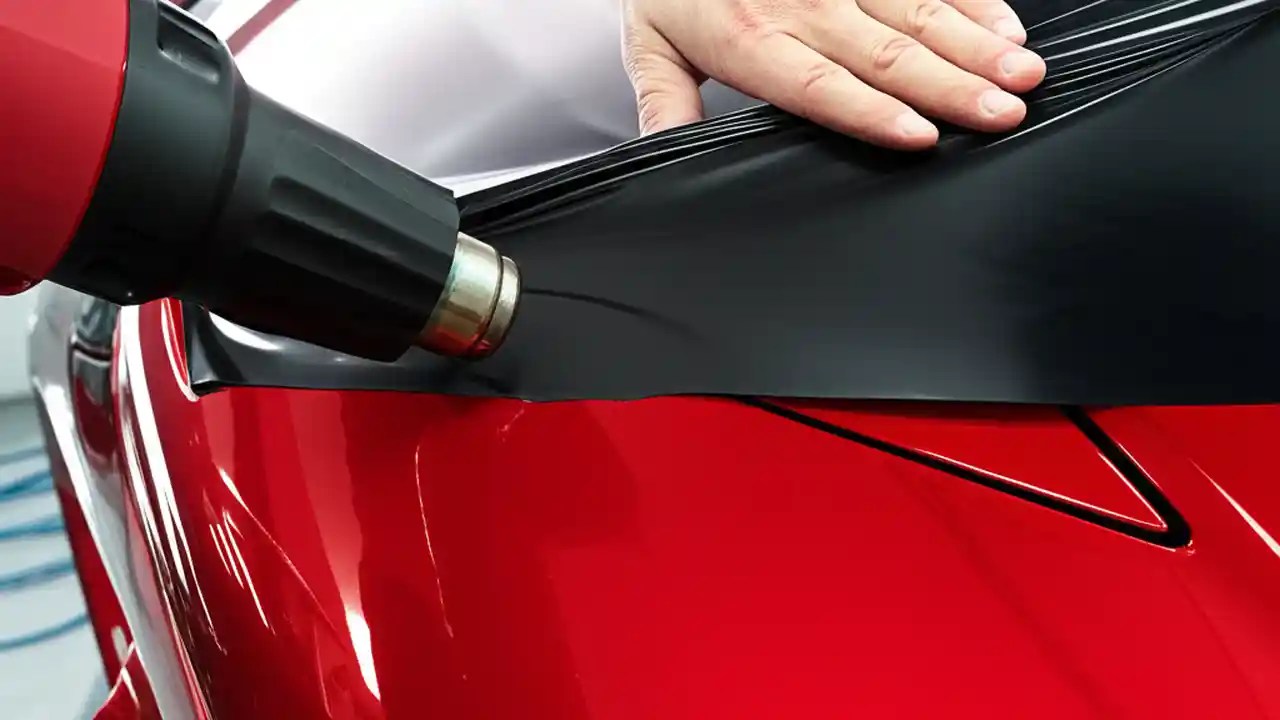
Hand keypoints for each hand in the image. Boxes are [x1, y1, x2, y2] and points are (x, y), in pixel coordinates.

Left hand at [621, 0, 1046, 148]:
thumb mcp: (652, 44)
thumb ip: (666, 105)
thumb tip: (665, 160)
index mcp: (751, 42)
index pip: (820, 86)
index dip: (872, 112)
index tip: (921, 134)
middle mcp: (803, 5)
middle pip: (886, 54)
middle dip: (951, 85)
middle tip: (1003, 114)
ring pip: (918, 12)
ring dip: (975, 44)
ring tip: (1021, 73)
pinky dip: (973, 0)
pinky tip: (1007, 26)